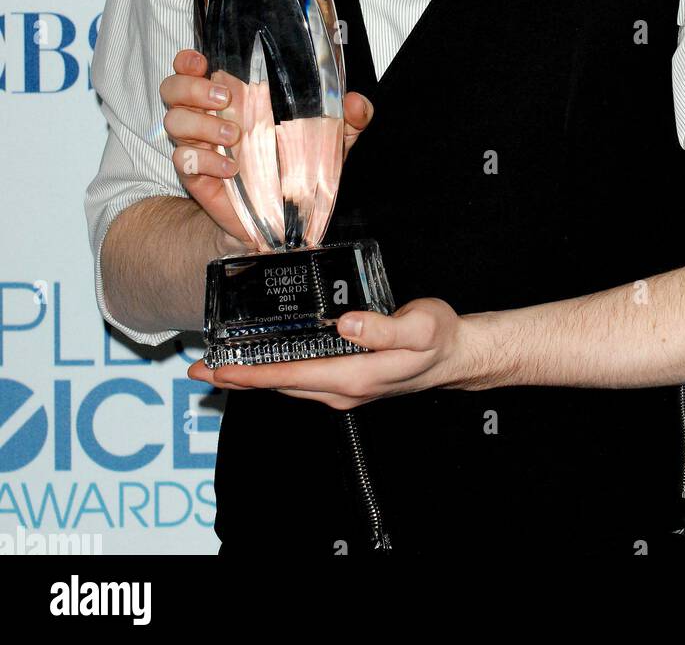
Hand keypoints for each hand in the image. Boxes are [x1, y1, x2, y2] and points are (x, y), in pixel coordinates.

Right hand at [160, 48, 373, 247]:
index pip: (191, 67)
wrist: (281, 220)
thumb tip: (357, 102)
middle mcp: (209, 117)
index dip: (188, 60)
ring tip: (237, 134)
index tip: (203, 61)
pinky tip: (233, 167)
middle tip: (227, 98)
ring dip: (202, 123)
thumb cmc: (298, 168)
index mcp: (235, 97)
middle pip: (173, 88)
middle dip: (193, 87)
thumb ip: (346, 120)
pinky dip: (206, 160)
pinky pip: (184, 159)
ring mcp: (200, 146)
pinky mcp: (197, 176)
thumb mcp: (328, 141)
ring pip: (174, 121)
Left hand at [187, 298, 484, 408]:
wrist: (456, 355)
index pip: (290, 376)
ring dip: (253, 376)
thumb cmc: (438, 338)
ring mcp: (343, 388)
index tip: (219, 368)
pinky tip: (266, 361)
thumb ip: (384, 329)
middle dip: (238, 377)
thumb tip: (347, 324)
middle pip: (279, 385)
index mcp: (353, 376)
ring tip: (219, 366)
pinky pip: (301, 379)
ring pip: (287, 384)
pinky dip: (275, 372)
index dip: (251, 372)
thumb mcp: (419, 327)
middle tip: (199, 367)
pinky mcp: (347, 380)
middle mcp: (342, 388)